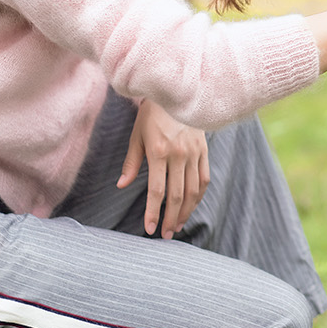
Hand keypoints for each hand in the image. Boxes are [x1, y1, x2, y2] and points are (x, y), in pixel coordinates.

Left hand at [118, 98, 209, 238]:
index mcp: (158, 151)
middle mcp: (178, 154)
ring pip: (193, 191)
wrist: (176, 92)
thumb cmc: (151, 113)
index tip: (150, 228)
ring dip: (186, 211)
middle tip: (166, 235)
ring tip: (178, 225)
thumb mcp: (137, 135)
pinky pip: (204, 179)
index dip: (154, 212)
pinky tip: (191, 206)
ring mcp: (194, 153)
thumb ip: (131, 162)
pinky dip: (199, 196)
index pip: (157, 191)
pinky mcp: (204, 150)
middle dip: (170, 218)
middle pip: (176, 195)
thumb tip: (122, 185)